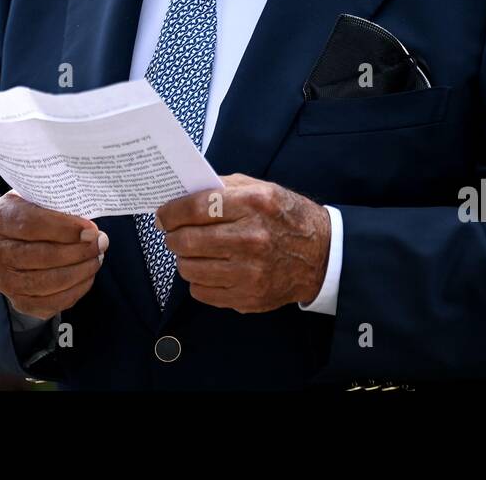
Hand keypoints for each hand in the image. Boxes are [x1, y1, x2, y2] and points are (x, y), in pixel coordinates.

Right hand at [0, 191, 106, 319]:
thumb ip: (58, 205)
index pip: (30, 224)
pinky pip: (50, 303)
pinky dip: (75, 290)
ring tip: (97, 258)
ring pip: (46, 282)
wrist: (14, 238)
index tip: (90, 229)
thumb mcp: (38, 197)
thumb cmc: (32, 213)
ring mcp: (3, 281)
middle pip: (40, 256)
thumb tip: (90, 228)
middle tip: (100, 243)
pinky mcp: (18, 301)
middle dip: (77, 251)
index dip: (64, 228)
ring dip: (79, 271)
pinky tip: (88, 275)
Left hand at [156, 173, 330, 312]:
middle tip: (172, 234)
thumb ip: (223, 188)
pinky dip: (198, 280)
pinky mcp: (248, 297)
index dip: (171, 212)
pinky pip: (201, 291)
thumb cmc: (287, 218)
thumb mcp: (262, 189)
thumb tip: (183, 194)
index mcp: (253, 205)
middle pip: (187, 241)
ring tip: (192, 251)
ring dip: (183, 259)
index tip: (163, 215)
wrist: (322, 255)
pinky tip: (209, 269)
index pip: (195, 207)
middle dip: (172, 237)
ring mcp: (249, 272)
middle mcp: (251, 238)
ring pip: (189, 269)